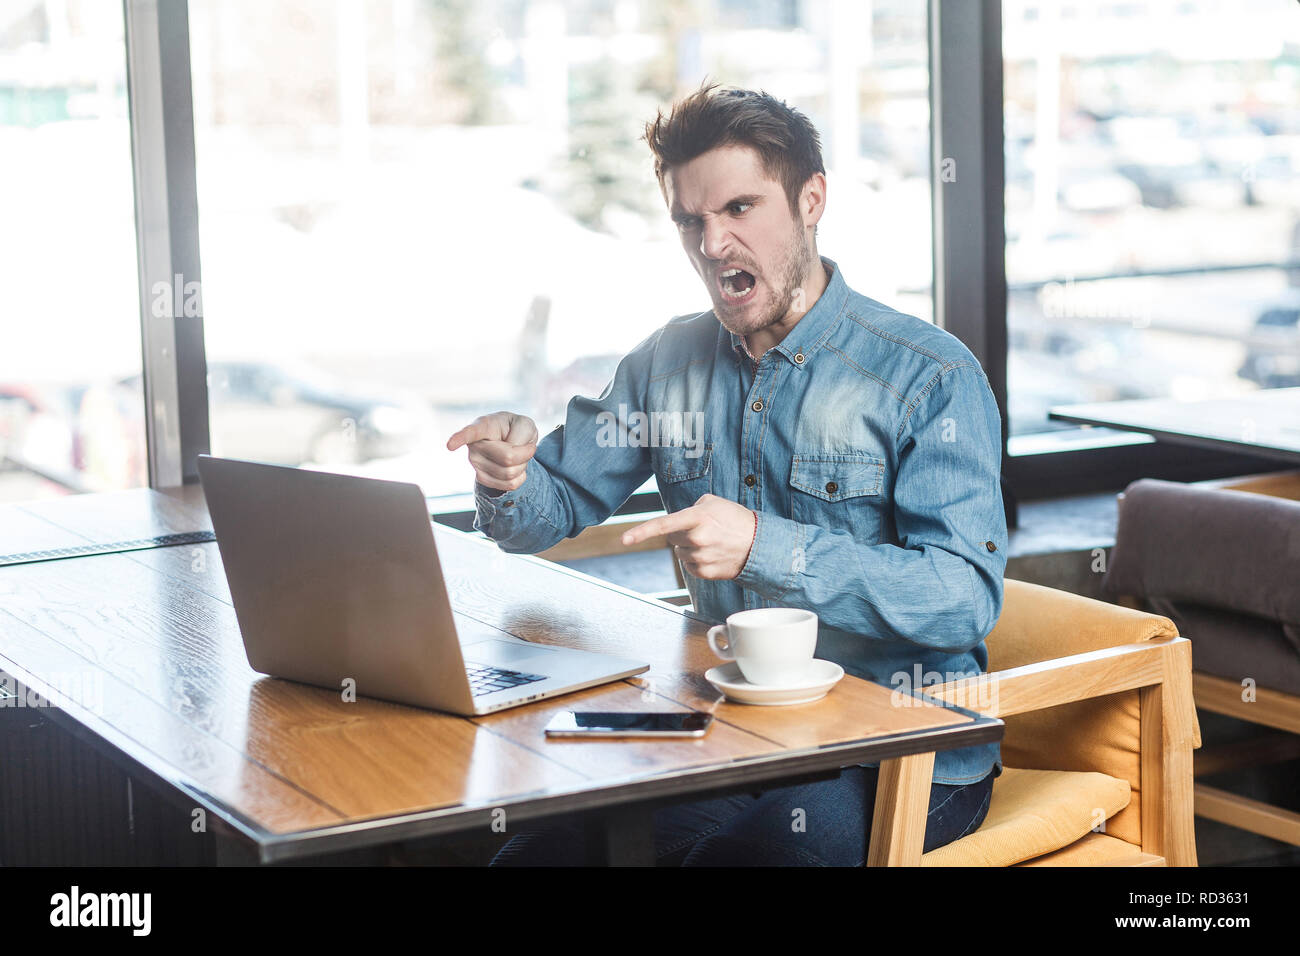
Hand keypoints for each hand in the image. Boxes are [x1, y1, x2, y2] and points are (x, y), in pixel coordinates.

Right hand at [446, 411, 538, 491]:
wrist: (513, 440)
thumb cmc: (516, 429)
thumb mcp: (525, 424)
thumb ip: (520, 437)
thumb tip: (509, 458)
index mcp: (483, 426)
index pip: (470, 433)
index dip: (460, 438)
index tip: (450, 445)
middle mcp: (474, 446)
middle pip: (508, 458)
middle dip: (526, 453)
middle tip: (525, 445)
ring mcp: (475, 464)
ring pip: (510, 473)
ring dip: (523, 465)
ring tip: (517, 454)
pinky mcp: (481, 478)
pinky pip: (510, 485)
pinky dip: (521, 476)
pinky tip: (514, 466)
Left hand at [620, 494, 756, 579]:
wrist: (759, 544)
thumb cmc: (735, 519)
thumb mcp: (713, 502)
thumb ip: (690, 508)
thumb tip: (676, 521)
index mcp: (697, 518)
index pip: (663, 525)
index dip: (642, 532)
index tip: (624, 540)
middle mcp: (697, 539)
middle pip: (672, 537)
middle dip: (682, 533)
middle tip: (704, 529)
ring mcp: (700, 558)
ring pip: (680, 552)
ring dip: (690, 547)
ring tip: (712, 542)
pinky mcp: (704, 573)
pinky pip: (689, 566)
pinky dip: (697, 560)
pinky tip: (713, 554)